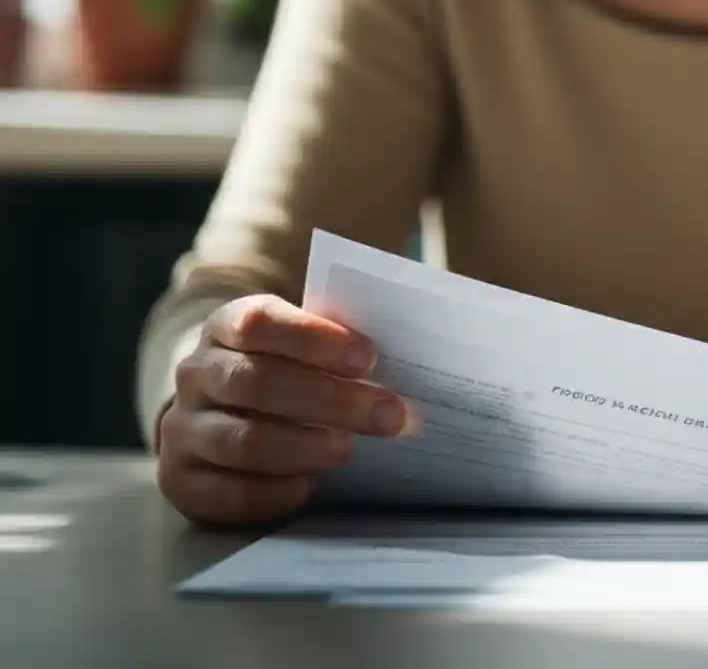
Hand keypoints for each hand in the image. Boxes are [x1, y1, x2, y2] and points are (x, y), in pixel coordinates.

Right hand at [157, 295, 410, 525]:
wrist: (219, 416)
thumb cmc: (285, 374)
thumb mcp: (304, 349)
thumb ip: (342, 348)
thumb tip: (417, 357)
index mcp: (226, 327)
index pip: (259, 323)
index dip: (314, 338)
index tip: (369, 356)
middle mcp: (197, 375)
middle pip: (258, 383)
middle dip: (331, 399)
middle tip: (388, 414)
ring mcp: (184, 428)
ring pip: (243, 440)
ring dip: (305, 447)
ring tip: (348, 451)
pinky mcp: (182, 480)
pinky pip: (226, 492)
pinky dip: (273, 492)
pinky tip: (309, 488)